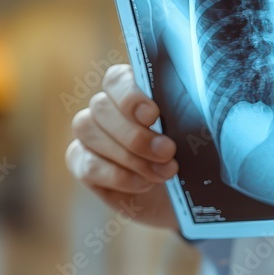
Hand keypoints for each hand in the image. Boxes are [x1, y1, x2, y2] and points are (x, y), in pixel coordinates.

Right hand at [66, 64, 178, 229]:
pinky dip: (120, 177)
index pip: (116, 79)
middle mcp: (105, 108)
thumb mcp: (190, 135)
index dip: (130, 95)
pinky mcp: (83, 164)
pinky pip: (88, 166)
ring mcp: (90, 135)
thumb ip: (182, 117)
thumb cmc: (186, 156)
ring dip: (129, 157)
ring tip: (163, 172)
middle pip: (101, 107)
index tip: (153, 115)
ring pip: (89, 131)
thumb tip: (185, 113)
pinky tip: (145, 184)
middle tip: (167, 152)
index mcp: (131, 90)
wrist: (179, 195)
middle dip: (136, 135)